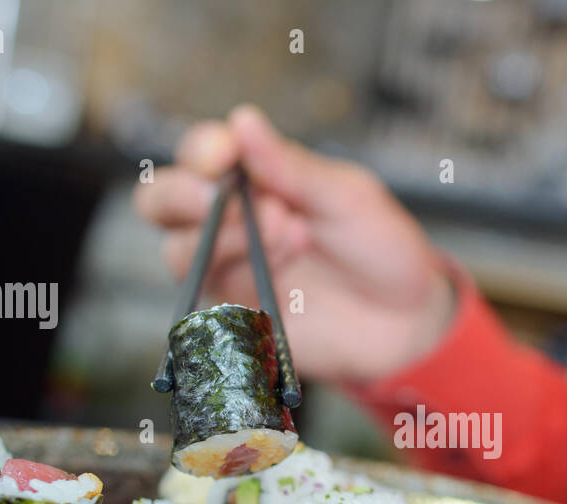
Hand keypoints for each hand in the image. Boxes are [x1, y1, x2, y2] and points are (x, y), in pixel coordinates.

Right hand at [133, 105, 455, 381]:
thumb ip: (292, 167)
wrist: (407, 320)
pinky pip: (206, 302)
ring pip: (177, 252)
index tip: (224, 156)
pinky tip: (282, 278)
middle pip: (160, 200)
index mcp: (255, 179)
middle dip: (184, 196)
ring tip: (294, 236)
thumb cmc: (381, 248)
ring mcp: (229, 270)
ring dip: (228, 240)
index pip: (201, 154)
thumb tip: (242, 120)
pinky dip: (237, 286)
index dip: (203, 151)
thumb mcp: (346, 197)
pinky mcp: (236, 317)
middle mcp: (230, 222)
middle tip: (232, 203)